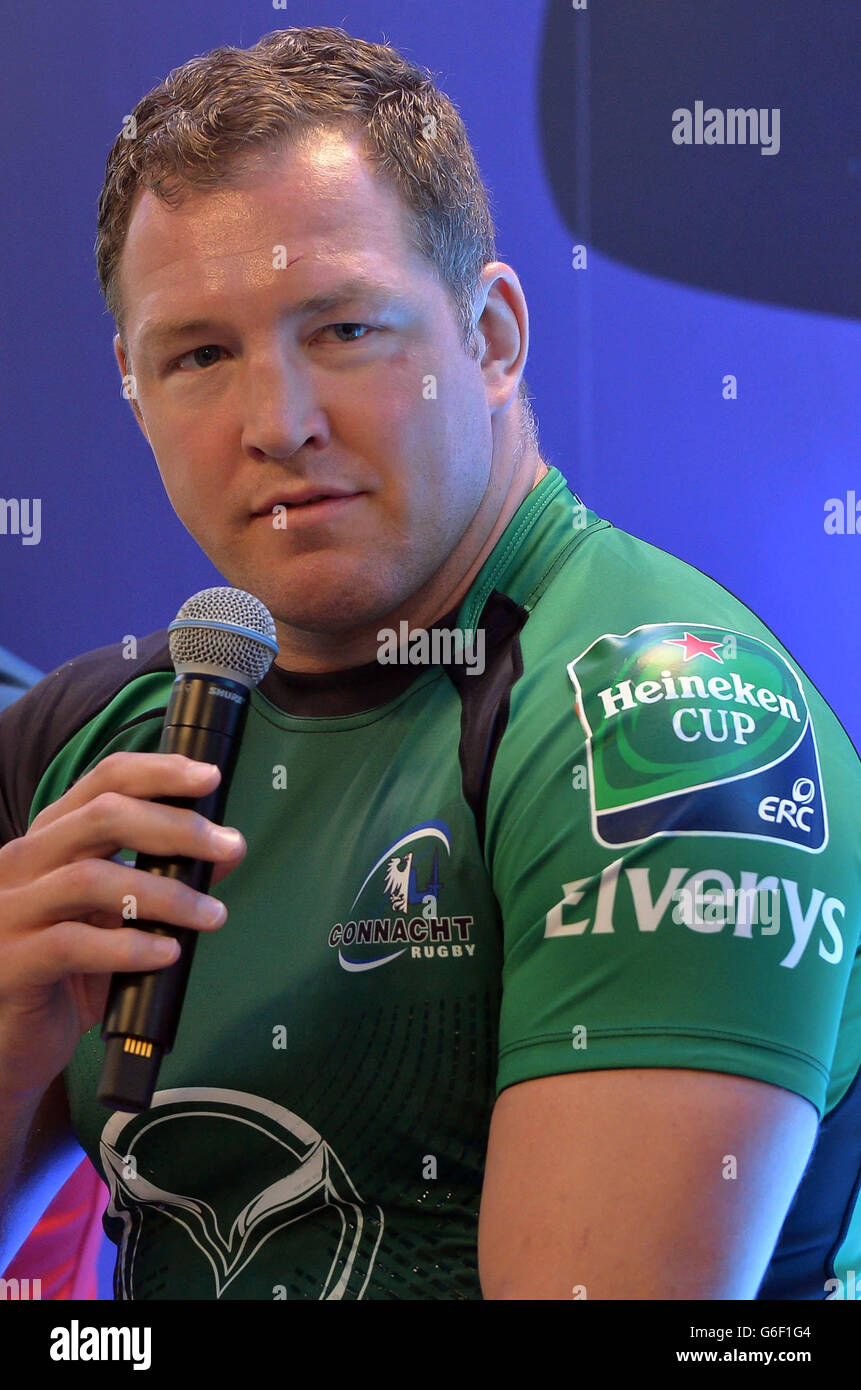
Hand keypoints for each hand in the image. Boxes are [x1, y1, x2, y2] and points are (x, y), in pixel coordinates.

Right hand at [0, 752, 245, 1101]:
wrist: (10, 1041)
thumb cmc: (67, 972)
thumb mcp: (118, 919)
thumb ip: (162, 880)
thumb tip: (227, 849)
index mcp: (50, 839)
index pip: (103, 781)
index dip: (159, 772)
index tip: (209, 778)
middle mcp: (22, 862)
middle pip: (103, 816)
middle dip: (176, 827)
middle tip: (228, 846)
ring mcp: (8, 911)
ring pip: (90, 878)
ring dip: (165, 893)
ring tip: (211, 916)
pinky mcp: (10, 963)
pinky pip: (71, 944)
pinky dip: (128, 946)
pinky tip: (166, 953)